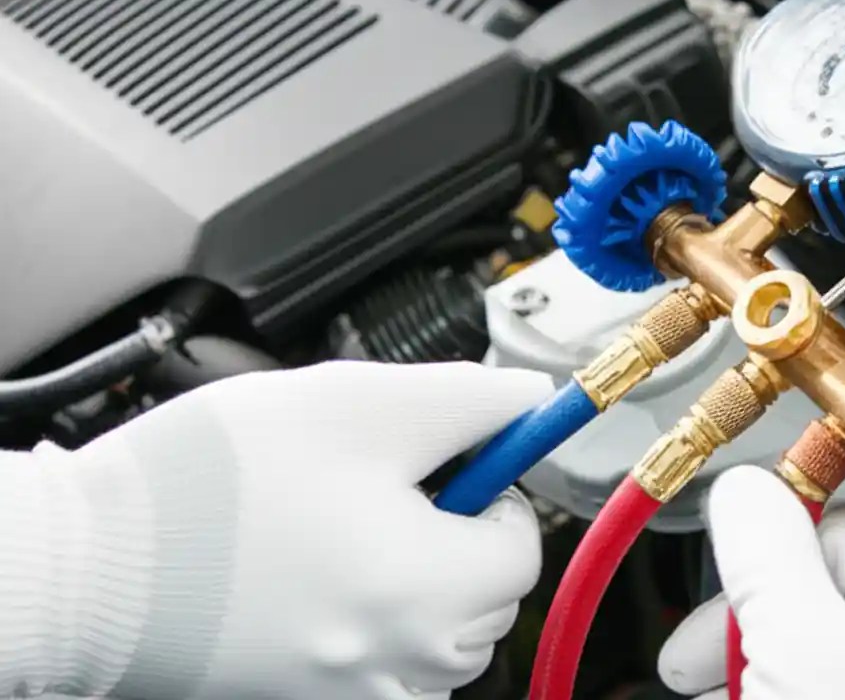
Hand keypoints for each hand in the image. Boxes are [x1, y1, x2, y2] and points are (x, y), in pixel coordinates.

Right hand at [0, 361, 551, 699]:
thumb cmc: (211, 486)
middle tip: (390, 490)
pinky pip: (386, 666)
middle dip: (461, 538)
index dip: (493, 491)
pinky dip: (379, 623)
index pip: (523, 551)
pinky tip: (322, 578)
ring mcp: (353, 692)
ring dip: (425, 584)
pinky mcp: (311, 699)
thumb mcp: (359, 404)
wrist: (88, 564)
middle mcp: (399, 661)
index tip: (451, 464)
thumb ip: (467, 401)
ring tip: (348, 531)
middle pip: (489, 602)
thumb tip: (529, 402)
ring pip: (441, 639)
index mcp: (424, 590)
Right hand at [658, 466, 844, 699]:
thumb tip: (748, 487)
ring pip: (838, 660)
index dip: (761, 566)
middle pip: (831, 602)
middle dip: (754, 637)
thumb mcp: (802, 650)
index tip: (715, 599)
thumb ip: (769, 553)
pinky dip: (804, 698)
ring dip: (770, 677)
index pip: (837, 533)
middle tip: (698, 675)